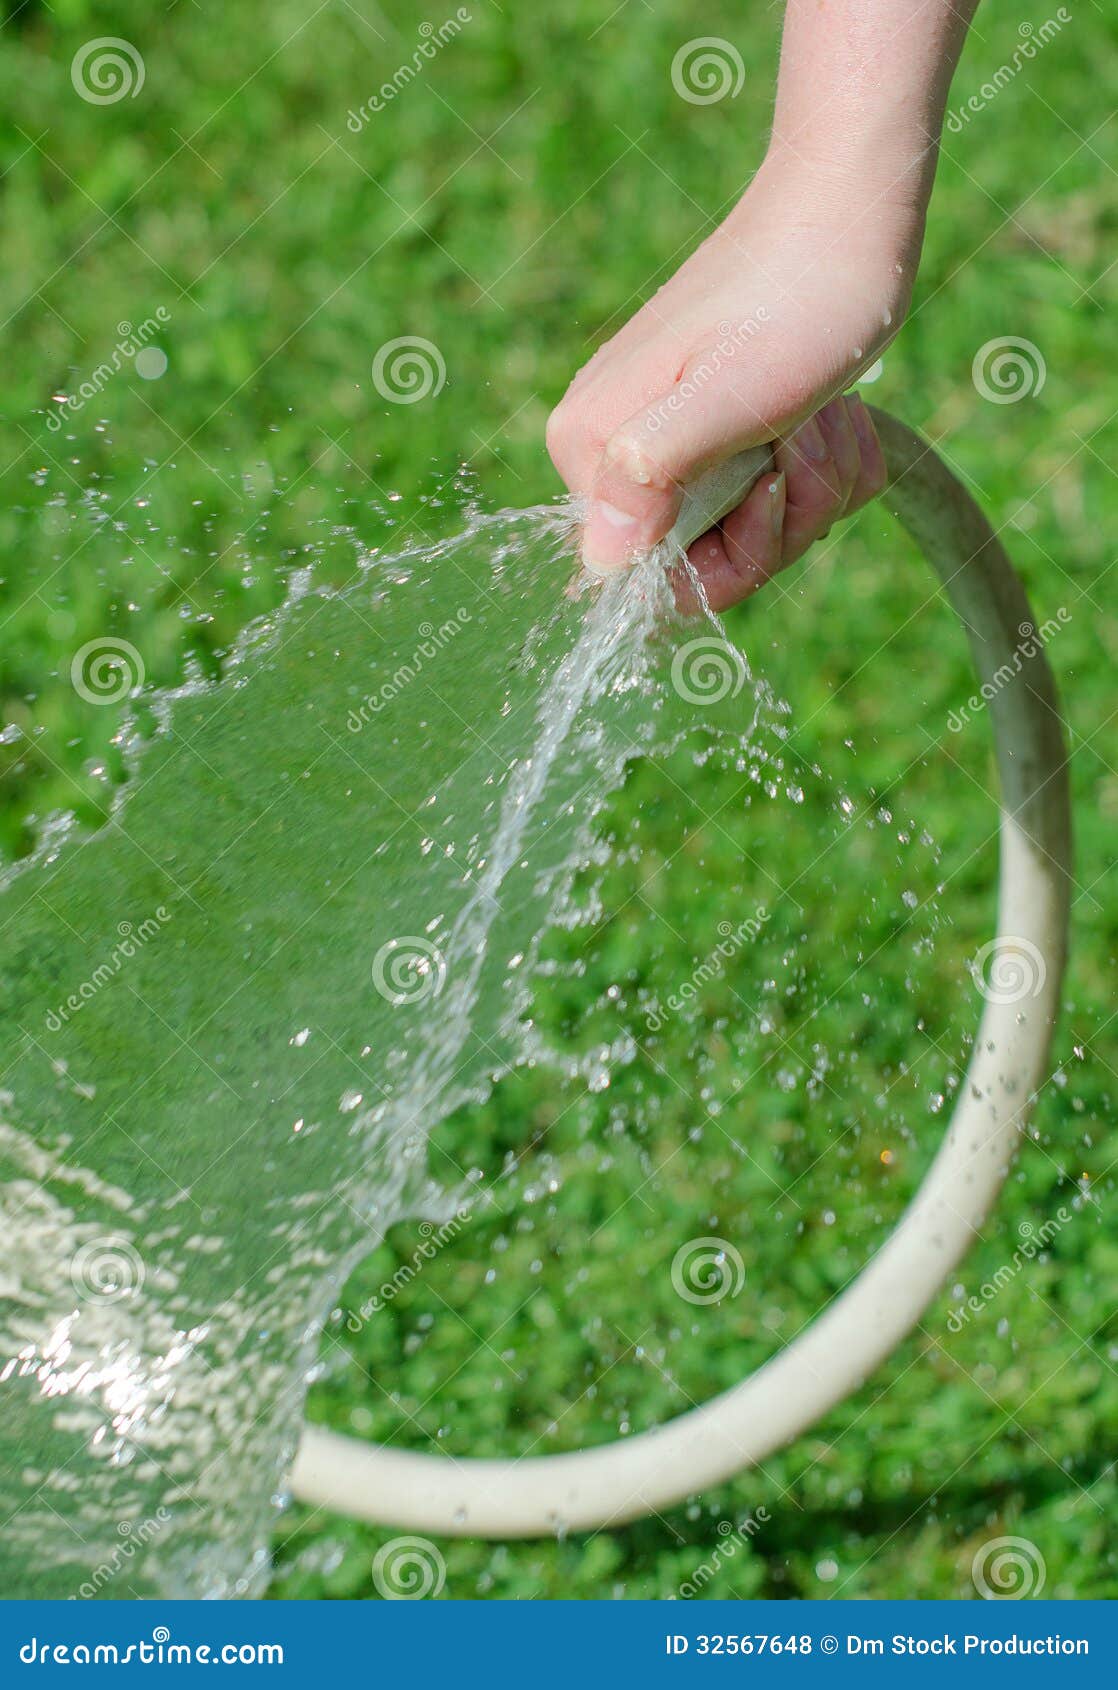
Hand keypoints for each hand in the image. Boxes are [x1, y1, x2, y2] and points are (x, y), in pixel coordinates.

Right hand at [547, 155, 918, 610]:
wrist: (849, 213)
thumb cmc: (799, 295)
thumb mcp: (731, 394)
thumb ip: (651, 473)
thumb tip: (600, 563)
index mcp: (592, 452)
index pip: (653, 584)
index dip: (732, 558)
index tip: (772, 481)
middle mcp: (612, 455)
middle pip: (707, 565)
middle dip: (783, 517)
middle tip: (804, 436)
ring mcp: (665, 444)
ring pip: (750, 534)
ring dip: (812, 484)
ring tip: (821, 412)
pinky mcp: (712, 433)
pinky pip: (771, 500)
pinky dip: (820, 466)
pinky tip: (832, 411)